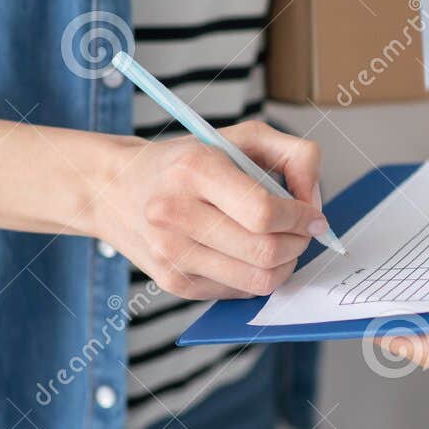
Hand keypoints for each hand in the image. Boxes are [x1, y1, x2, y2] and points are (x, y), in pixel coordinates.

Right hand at [89, 120, 327, 299]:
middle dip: (299, 243)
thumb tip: (314, 202)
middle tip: (303, 230)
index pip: (264, 212)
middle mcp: (175, 214)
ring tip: (283, 243)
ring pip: (258, 280)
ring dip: (286, 264)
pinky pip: (239, 291)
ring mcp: (172, 255)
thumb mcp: (238, 137)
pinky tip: (250, 253)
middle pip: (266, 251)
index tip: (313, 215)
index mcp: (193, 170)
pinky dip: (258, 275)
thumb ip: (292, 155)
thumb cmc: (184, 161)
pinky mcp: (175, 283)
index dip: (301, 218)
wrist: (113, 188)